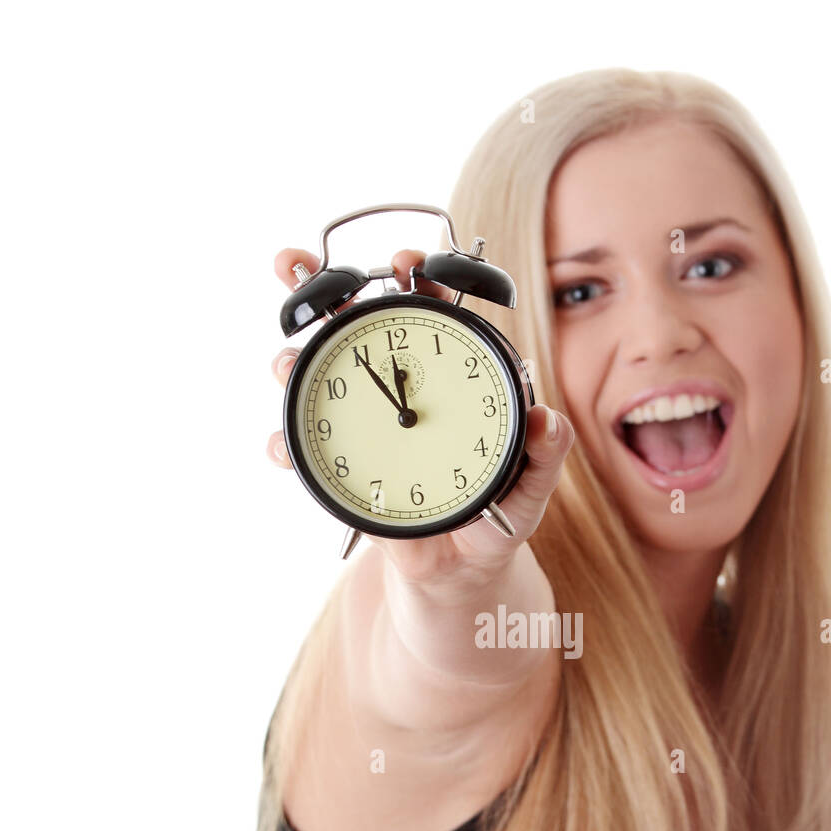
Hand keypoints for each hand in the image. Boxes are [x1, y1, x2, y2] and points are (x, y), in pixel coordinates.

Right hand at [267, 246, 574, 593]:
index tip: (406, 263)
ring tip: (284, 364)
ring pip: (315, 374)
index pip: (430, 310)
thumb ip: (545, 454)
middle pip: (356, 324)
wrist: (462, 568)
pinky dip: (284, 443)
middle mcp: (398, 389)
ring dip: (290, 361)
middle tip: (299, 270)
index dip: (417, 276)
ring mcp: (363, 423)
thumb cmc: (499, 514)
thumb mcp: (530, 485)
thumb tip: (549, 421)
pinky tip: (282, 446)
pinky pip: (303, 446)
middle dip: (321, 288)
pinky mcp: (339, 465)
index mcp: (449, 376)